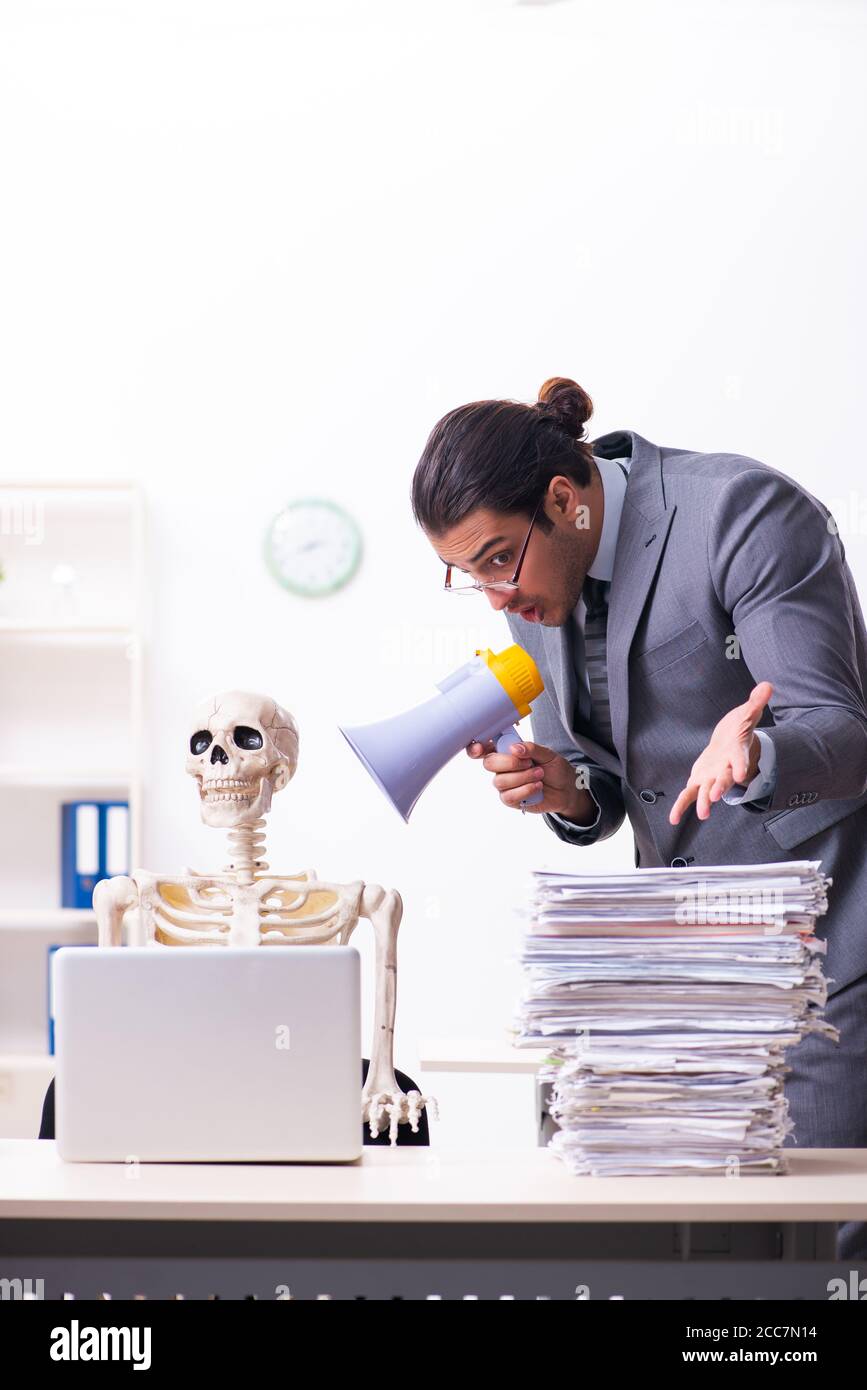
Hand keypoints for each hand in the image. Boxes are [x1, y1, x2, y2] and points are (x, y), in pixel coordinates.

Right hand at [466, 737, 589, 817]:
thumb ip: (531, 748)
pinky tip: (537, 787)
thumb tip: (514, 748)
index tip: (481, 747)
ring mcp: (505, 784)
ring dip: (523, 777)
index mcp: (507, 751)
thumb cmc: (555, 769)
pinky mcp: (510, 800)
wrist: (567, 790)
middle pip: (489, 763)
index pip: (485, 748)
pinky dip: (525, 790)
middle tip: (529, 763)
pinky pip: (508, 796)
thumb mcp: (548, 754)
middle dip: (509, 762)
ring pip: (500, 781)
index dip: (477, 747)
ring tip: (540, 775)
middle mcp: (502, 767)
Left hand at [669, 681, 773, 824]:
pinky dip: (681, 807)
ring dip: (703, 802)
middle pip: (723, 780)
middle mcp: (725, 769)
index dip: (740, 766)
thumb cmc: (738, 730)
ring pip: (707, 791)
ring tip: (702, 814)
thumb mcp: (747, 714)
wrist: (730, 745)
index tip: (741, 775)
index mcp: (736, 754)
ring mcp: (712, 777)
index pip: (740, 759)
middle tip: (714, 799)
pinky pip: (688, 795)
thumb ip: (755, 702)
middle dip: (719, 788)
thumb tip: (768, 685)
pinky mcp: (699, 781)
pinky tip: (673, 820)